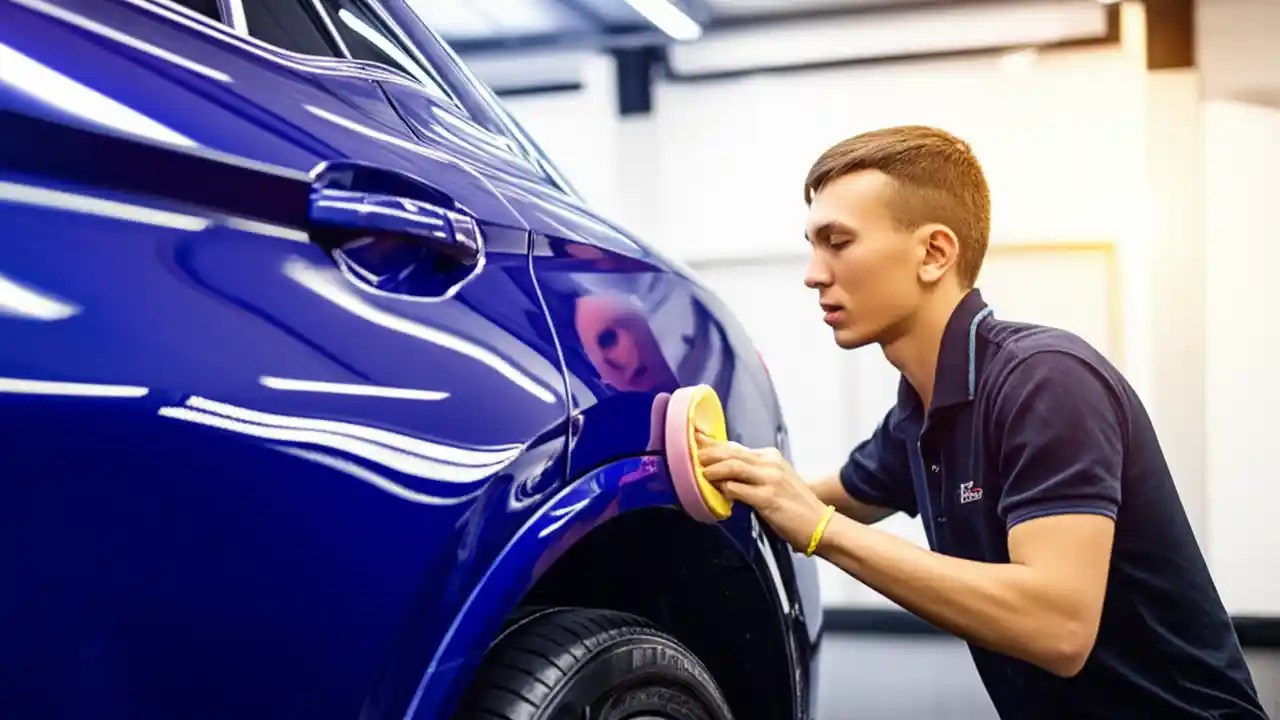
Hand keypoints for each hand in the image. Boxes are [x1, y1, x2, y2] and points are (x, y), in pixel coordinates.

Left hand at [695, 433, 828, 552]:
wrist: (819, 524)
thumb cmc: (796, 506)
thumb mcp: (775, 480)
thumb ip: (752, 474)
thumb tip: (724, 472)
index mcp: (770, 457)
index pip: (735, 447)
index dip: (712, 444)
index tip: (696, 440)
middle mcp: (770, 464)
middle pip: (731, 452)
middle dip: (708, 453)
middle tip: (691, 455)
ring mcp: (770, 480)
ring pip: (733, 466)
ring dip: (713, 470)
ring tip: (701, 473)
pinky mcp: (768, 498)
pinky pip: (738, 490)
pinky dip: (725, 489)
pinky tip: (718, 492)